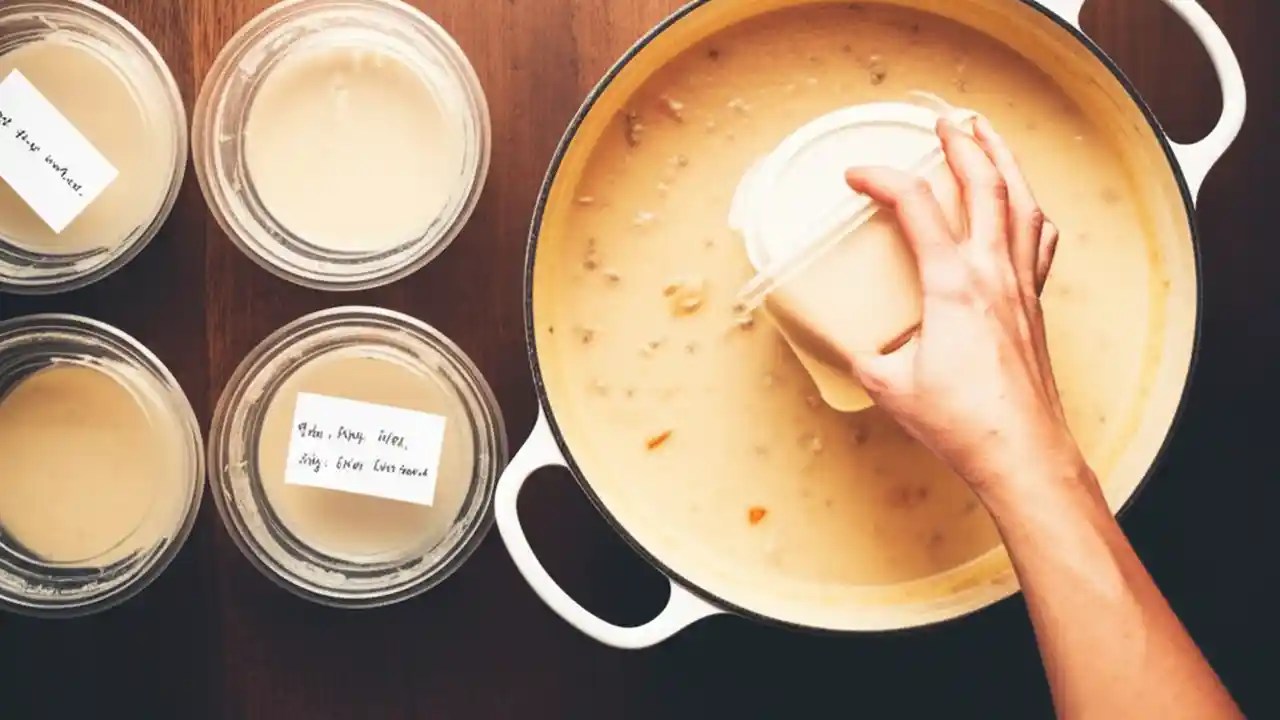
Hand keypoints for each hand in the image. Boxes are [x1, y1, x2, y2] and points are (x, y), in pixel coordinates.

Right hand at [843, 117, 1084, 501]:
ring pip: (1023, 202)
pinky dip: (1029, 209)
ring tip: (990, 137)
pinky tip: (1023, 205)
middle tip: (944, 121)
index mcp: (952, 284)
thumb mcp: (889, 385)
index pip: (917, 207)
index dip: (883, 179)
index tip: (857, 174)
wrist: (1022, 451)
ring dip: (1005, 162)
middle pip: (986, 184)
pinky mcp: (1035, 304)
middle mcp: (993, 273)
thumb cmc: (962, 422)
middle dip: (963, 143)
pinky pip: (1040, 238)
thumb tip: (862, 347)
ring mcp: (1021, 286)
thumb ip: (868, 356)